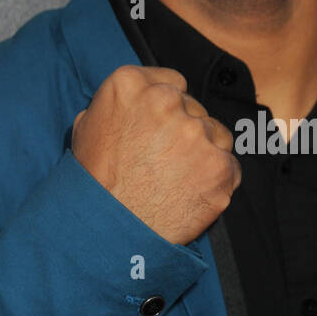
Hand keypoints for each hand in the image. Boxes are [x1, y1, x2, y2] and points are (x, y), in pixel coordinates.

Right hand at [71, 65, 240, 244]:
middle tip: (165, 162)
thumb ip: (116, 106)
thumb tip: (135, 101)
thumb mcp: (86, 128)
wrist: (107, 232)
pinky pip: (230, 167)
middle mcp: (167, 101)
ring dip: (204, 153)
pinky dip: (217, 181)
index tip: (164, 127)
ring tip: (177, 180)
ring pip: (216, 134)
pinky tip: (192, 194)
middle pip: (195, 109)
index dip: (170, 108)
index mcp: (131, 85)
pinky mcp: (220, 166)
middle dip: (185, 132)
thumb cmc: (93, 183)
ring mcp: (197, 133)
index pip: (173, 83)